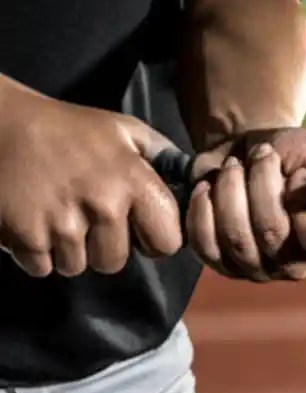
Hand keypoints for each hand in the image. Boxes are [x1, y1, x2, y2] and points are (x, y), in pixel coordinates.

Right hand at [0, 88, 181, 276]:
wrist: (3, 125)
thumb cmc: (70, 128)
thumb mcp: (126, 130)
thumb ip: (165, 156)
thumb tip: (198, 179)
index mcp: (134, 182)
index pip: (167, 243)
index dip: (154, 240)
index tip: (140, 229)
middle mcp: (103, 206)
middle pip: (116, 262)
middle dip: (106, 247)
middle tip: (89, 219)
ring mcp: (62, 225)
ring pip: (78, 266)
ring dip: (70, 249)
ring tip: (60, 215)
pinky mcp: (25, 238)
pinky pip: (43, 268)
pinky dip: (38, 252)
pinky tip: (36, 221)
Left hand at [186, 128, 305, 282]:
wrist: (249, 153)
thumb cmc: (298, 155)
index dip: (300, 196)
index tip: (298, 171)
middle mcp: (300, 264)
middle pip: (271, 233)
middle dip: (260, 182)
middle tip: (261, 154)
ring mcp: (259, 270)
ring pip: (235, 239)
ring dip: (229, 190)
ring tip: (234, 166)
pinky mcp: (222, 265)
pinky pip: (204, 244)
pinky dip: (201, 208)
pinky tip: (208, 187)